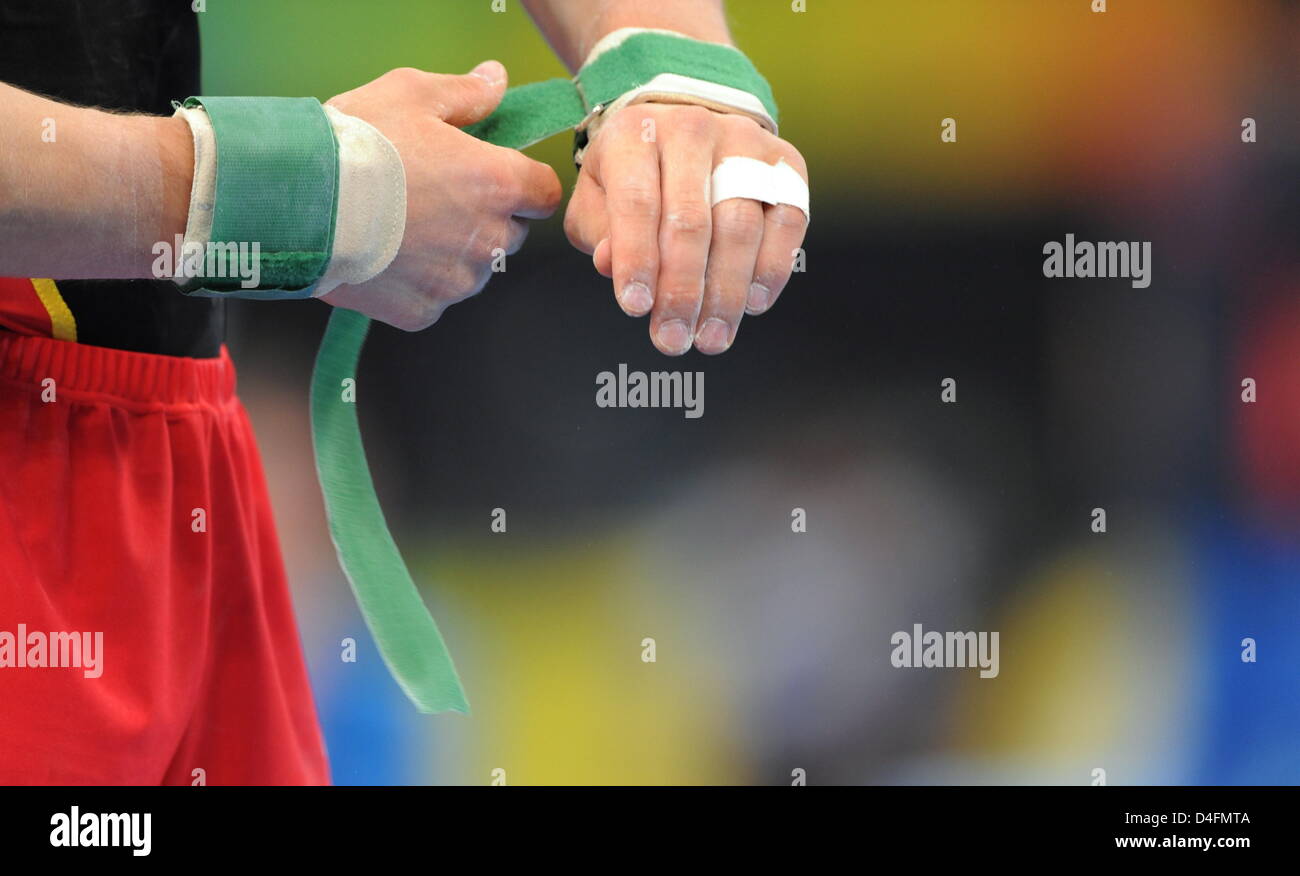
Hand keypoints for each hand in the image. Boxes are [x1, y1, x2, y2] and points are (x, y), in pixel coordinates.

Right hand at [322, 62, 562, 330]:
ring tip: (403, 226)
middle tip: (434, 197)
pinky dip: (417, 283)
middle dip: (484, 217)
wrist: (302, 202)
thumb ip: (465, 93)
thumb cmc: (357, 143)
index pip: (544, 193)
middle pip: (510, 233)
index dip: (522, 184)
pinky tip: (386, 256)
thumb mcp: (411, 94)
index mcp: (499, 184)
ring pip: (473, 269)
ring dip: (452, 252)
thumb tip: (497, 81)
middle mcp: (490, 239)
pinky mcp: (424, 309)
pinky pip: (434, 297)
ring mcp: (457, 280)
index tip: (492, 177)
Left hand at [564, 103, 808, 354]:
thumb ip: (600, 233)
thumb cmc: (636, 176)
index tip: (636, 310)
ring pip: (740, 226)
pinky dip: (771, 269)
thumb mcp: (599, 198)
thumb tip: (613, 266)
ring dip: (726, 292)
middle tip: (673, 340)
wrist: (689, 127)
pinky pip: (786, 221)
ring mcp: (744, 142)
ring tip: (711, 337)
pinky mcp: (784, 163)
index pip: (637, 202)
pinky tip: (752, 305)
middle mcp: (693, 129)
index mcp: (636, 134)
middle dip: (682, 291)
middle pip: (692, 221)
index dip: (637, 260)